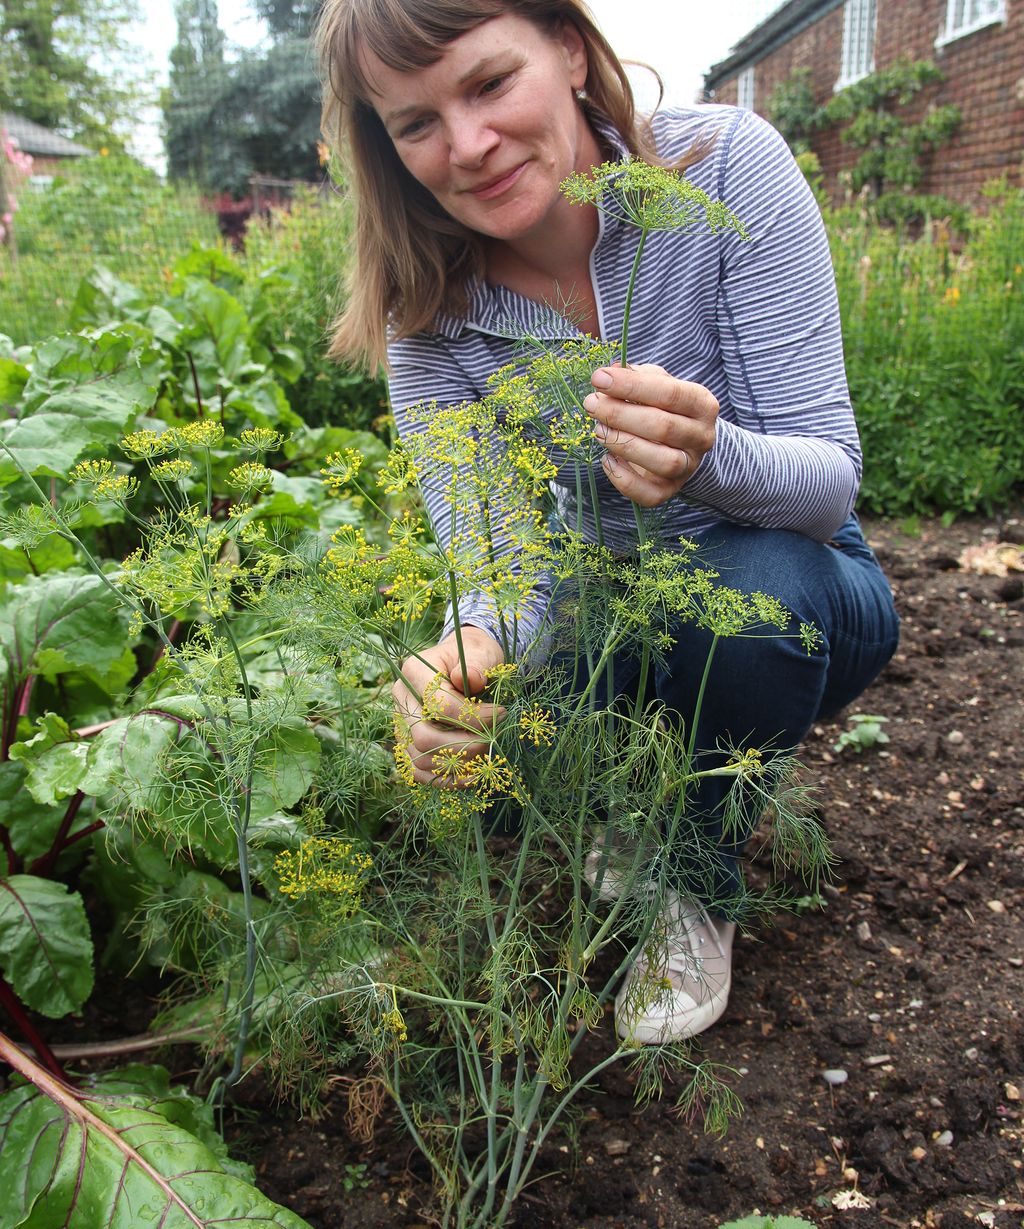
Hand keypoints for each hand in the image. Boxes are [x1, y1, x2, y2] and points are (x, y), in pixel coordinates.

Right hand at [392, 627, 505, 785]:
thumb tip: (472, 681)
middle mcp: (401, 700)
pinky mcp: (408, 744)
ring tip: (486, 756)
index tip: (501, 713)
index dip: (473, 716)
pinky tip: (473, 775)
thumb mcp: (480, 651)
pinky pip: (420, 773)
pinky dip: (446, 779)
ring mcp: (401, 725)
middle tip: (492, 740)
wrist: (463, 662)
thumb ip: (477, 664)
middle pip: (424, 737)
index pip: (438, 705)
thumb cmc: (473, 656)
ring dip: (457, 765)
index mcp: (413, 672)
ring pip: (420, 760)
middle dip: (464, 745)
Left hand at [583, 364, 718, 506]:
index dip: (631, 386)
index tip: (599, 378)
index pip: (669, 393)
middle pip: (662, 427)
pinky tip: (607, 459)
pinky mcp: (670, 490)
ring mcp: (688, 467)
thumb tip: (610, 372)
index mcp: (702, 404)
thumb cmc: (663, 408)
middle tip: (591, 404)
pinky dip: (623, 479)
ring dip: (623, 444)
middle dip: (620, 414)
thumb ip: (637, 376)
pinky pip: (649, 493)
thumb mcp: (657, 384)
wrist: (681, 445)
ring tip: (599, 430)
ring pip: (661, 461)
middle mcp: (702, 437)